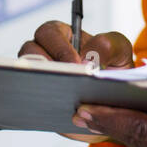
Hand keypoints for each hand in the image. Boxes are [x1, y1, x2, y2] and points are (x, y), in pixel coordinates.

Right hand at [19, 21, 134, 142]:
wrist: (115, 98)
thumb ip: (107, 45)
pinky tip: (63, 113)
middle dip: (46, 66)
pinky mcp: (41, 98)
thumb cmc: (114, 66)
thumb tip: (87, 59)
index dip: (59, 48)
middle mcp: (45, 53)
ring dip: (41, 85)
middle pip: (29, 53)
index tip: (76, 64)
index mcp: (62, 35)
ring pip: (27, 76)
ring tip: (62, 97)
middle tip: (66, 81)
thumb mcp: (119, 50)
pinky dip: (43, 104)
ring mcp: (39, 76)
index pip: (49, 33)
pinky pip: (32, 100)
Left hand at [70, 67, 146, 146]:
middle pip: (142, 144)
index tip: (84, 109)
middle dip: (111, 125)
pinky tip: (129, 124)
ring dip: (127, 132)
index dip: (111, 118)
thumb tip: (142, 87)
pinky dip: (146, 138)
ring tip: (99, 114)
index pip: (143, 130)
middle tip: (81, 111)